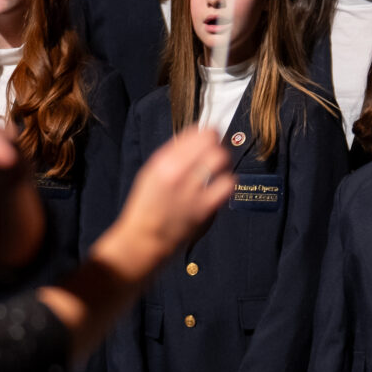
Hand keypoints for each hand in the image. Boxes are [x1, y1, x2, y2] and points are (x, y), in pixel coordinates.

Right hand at [105, 129, 234, 279]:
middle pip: (213, 143)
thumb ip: (174, 155)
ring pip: (222, 161)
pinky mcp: (205, 207)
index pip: (198, 133)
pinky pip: (227, 184)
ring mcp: (192, 190)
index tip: (210, 138)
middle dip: (218, 146)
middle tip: (216, 152)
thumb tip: (199, 138)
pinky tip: (222, 184)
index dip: (208, 133)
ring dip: (224, 162)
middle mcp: (177, 172)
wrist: (144, 239)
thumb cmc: (147, 205)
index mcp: (162, 161)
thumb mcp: (152, 172)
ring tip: (219, 168)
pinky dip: (227, 181)